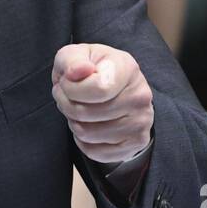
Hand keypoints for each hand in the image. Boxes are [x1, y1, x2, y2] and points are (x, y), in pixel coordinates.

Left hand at [52, 43, 153, 164]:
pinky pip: (95, 152)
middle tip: (65, 97)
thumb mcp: (76, 55)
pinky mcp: (136, 142)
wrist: (115, 89)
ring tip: (76, 109)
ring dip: (73, 123)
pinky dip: (82, 141)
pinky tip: (87, 125)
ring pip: (87, 134)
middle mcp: (140, 95)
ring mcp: (141, 121)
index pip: (97, 89)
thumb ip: (72, 60)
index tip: (65, 82)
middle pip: (86, 113)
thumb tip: (78, 71)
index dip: (70, 89)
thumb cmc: (91, 70)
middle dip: (66, 105)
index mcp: (127, 68)